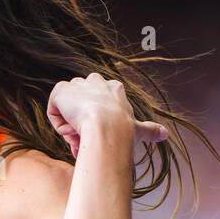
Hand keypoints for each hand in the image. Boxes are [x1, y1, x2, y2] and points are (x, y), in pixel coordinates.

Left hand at [46, 72, 168, 158]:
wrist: (106, 128)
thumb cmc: (123, 131)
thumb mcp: (138, 130)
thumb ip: (150, 131)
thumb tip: (165, 135)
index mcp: (114, 89)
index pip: (99, 103)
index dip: (98, 120)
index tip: (102, 133)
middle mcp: (96, 82)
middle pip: (82, 106)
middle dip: (83, 123)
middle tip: (91, 137)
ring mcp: (78, 85)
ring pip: (68, 110)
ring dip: (72, 126)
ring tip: (82, 135)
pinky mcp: (61, 91)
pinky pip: (54, 110)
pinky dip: (59, 123)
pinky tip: (71, 129)